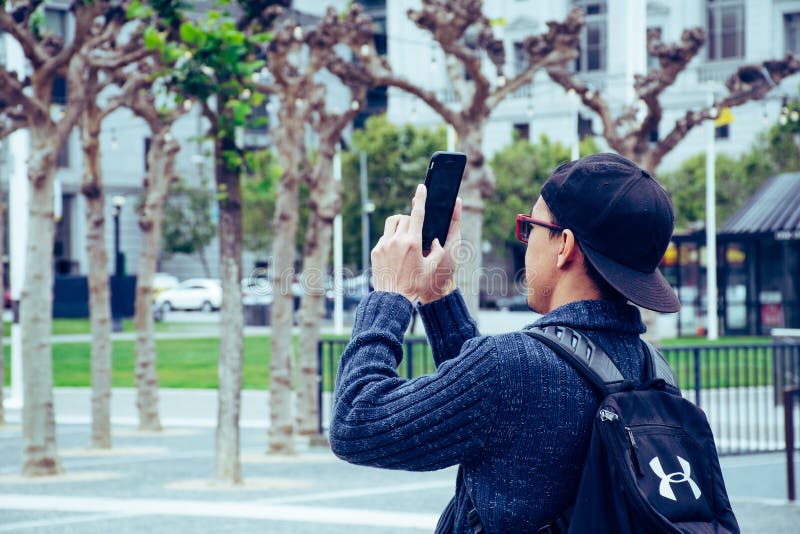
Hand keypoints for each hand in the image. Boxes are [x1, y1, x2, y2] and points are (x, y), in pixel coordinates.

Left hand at [370, 184, 461, 302]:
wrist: (393, 298)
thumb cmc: (416, 285)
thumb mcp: (432, 268)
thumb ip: (437, 250)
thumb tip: (435, 239)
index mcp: (412, 243)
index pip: (417, 214)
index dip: (420, 199)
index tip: (421, 187)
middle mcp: (396, 241)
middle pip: (404, 218)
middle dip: (410, 220)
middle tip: (415, 232)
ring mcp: (384, 245)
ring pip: (392, 223)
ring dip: (400, 225)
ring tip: (404, 237)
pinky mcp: (376, 250)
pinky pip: (385, 237)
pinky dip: (391, 239)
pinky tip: (396, 252)